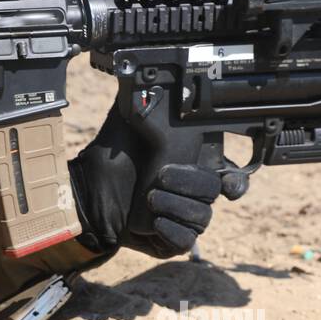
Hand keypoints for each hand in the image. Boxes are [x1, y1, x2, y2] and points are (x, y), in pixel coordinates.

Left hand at [69, 104, 230, 257]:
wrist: (85, 194)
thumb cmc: (109, 158)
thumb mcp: (128, 123)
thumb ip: (148, 105)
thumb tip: (158, 78)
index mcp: (191, 167)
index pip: (231, 176)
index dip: (234, 179)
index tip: (226, 177)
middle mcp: (191, 194)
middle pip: (214, 192)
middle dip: (191, 184)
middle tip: (161, 177)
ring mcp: (182, 218)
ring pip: (202, 217)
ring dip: (177, 206)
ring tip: (151, 198)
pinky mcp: (169, 241)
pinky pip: (185, 241)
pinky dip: (173, 230)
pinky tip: (155, 220)